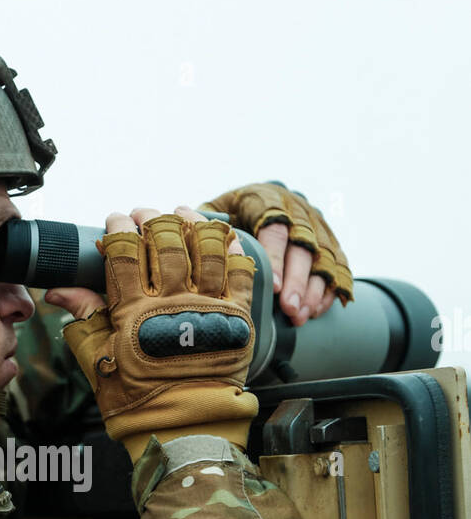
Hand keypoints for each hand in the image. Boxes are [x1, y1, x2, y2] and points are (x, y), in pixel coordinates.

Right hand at [45, 205, 257, 461]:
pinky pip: (241, 274)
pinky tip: (226, 239)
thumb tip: (58, 290)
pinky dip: (234, 252)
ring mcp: (209, 308)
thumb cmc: (136, 401)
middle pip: (165, 242)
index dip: (118, 230)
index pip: (124, 254)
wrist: (184, 431)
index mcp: (133, 312)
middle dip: (152, 219)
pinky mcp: (238, 319)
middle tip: (145, 213)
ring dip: (193, 224)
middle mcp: (172, 303)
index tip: (114, 221)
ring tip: (183, 213)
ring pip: (205, 248)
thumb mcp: (99, 360)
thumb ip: (83, 319)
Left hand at [198, 182, 352, 327]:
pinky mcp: (331, 245)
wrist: (272, 201)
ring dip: (313, 291)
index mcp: (269, 201)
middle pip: (303, 248)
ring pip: (323, 261)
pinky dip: (327, 292)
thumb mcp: (219, 207)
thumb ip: (204, 219)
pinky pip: (336, 270)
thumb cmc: (236, 211)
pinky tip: (314, 312)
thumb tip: (181, 225)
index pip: (275, 229)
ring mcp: (318, 229)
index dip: (276, 258)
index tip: (273, 287)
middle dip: (298, 280)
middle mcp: (298, 212)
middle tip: (289, 309)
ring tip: (300, 317)